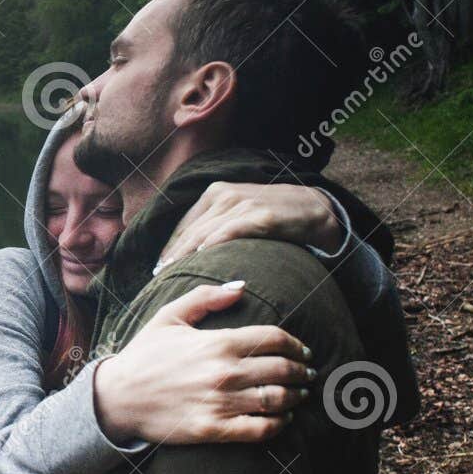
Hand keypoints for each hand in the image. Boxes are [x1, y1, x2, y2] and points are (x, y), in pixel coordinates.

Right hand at [92, 283, 313, 445]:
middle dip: (302, 371)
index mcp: (218, 342)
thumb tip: (242, 286)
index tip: (303, 350)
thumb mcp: (169, 316)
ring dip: (296, 397)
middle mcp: (224, 372)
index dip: (295, 344)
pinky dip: (278, 424)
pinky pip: (260, 429)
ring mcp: (221, 402)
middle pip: (281, 369)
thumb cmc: (144, 355)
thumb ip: (207, 298)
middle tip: (308, 373)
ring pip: (276, 399)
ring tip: (301, 395)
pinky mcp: (214, 429)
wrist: (117, 398)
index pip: (274, 339)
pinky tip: (283, 419)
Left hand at [158, 182, 342, 268]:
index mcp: (215, 194)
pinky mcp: (258, 215)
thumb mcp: (240, 216)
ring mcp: (241, 204)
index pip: (184, 225)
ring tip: (172, 276)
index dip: (169, 248)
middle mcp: (223, 195)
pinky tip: (200, 261)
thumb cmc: (275, 217)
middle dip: (172, 256)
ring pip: (203, 233)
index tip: (157, 270)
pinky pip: (228, 232)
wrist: (315, 209)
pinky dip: (211, 246)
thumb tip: (194, 254)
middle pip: (189, 231)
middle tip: (157, 278)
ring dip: (185, 256)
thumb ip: (218, 228)